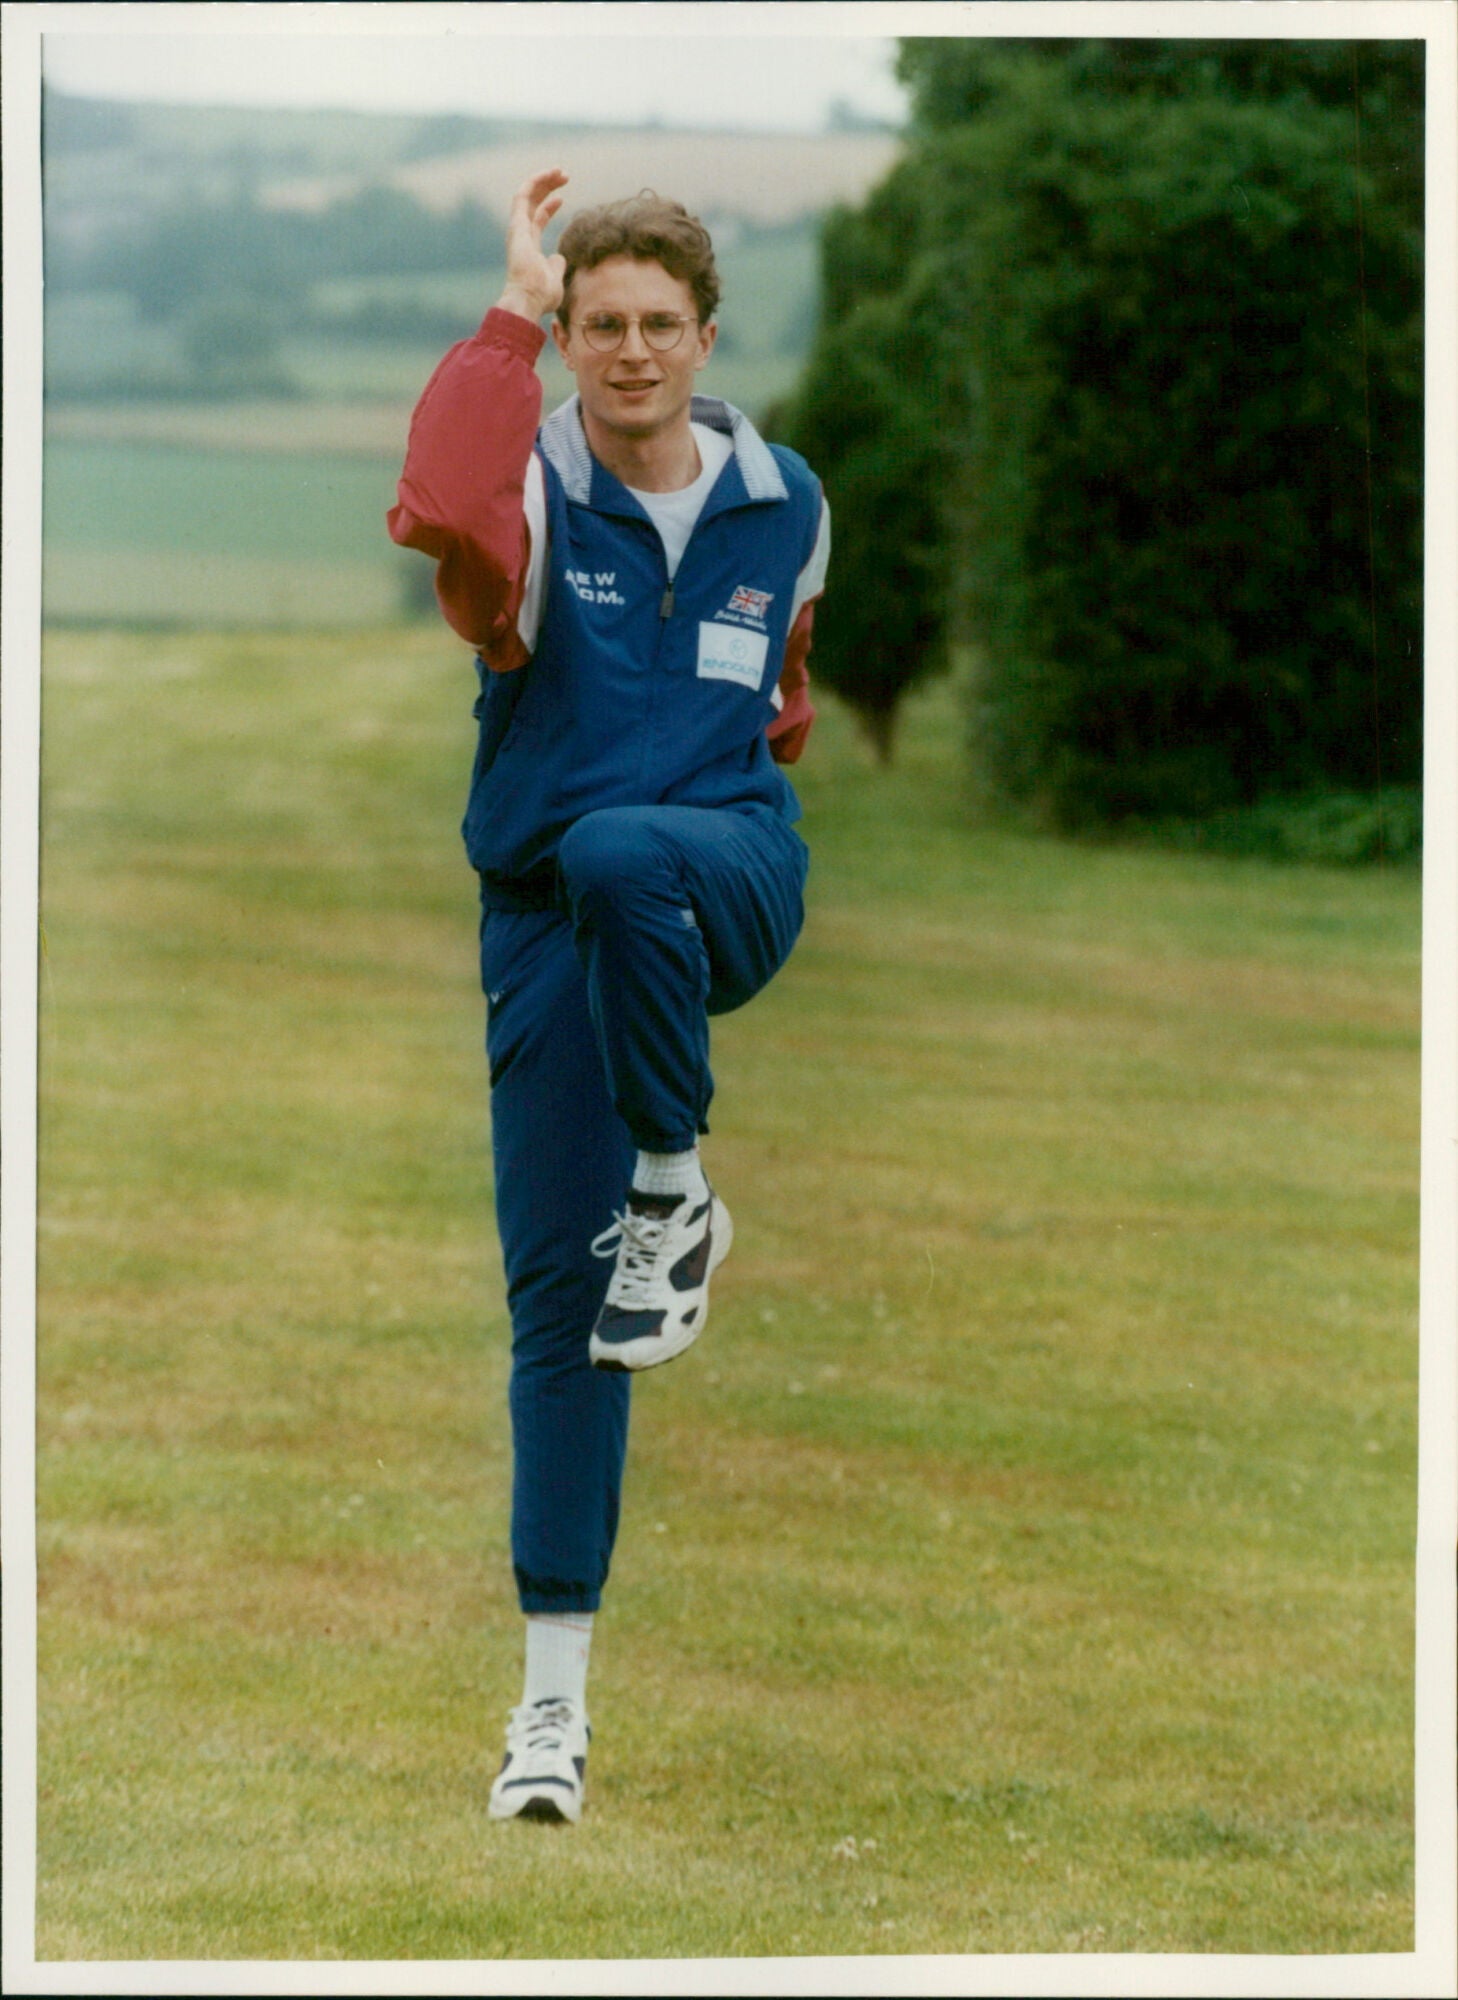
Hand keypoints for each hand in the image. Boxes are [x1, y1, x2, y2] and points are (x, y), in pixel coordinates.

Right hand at [497, 167, 569, 321]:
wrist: (530, 299)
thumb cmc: (542, 295)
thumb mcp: (555, 278)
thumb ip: (556, 266)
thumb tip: (559, 257)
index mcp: (529, 246)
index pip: (537, 219)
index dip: (550, 206)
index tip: (562, 198)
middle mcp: (521, 234)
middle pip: (533, 203)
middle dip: (547, 187)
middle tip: (564, 176)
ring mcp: (517, 228)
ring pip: (528, 195)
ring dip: (543, 180)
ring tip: (561, 171)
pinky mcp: (517, 224)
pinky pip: (523, 195)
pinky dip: (535, 182)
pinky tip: (548, 174)